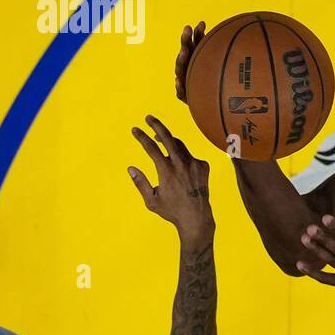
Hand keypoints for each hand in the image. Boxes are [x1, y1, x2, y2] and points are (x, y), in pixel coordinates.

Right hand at [128, 116, 214, 242]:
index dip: (141, 137)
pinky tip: (177, 163)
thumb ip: (140, 182)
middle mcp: (182, 164)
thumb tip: (130, 168)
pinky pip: (190, 156)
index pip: (151, 147)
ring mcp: (194, 164)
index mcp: (167, 171)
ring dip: (168, 140)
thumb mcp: (151, 200)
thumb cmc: (171, 210)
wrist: (196, 217)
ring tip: (158, 137)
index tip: (135, 129)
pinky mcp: (204, 166)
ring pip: (180, 145)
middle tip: (148, 117)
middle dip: (157, 125)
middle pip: (168, 138)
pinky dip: (182, 155)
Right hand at [174, 21, 206, 104]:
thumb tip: (216, 29)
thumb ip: (212, 49)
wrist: (207, 103)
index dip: (197, 33)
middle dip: (186, 40)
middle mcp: (187, 66)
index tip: (202, 23)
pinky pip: (181, 90)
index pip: (194, 43)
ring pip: (181, 68)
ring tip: (184, 52)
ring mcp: (184, 79)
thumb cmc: (210, 82)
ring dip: (182, 59)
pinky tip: (179, 81)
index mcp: (194, 58)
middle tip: (187, 29)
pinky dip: (180, 86)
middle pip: (185, 52)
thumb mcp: (213, 65)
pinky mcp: (184, 94)